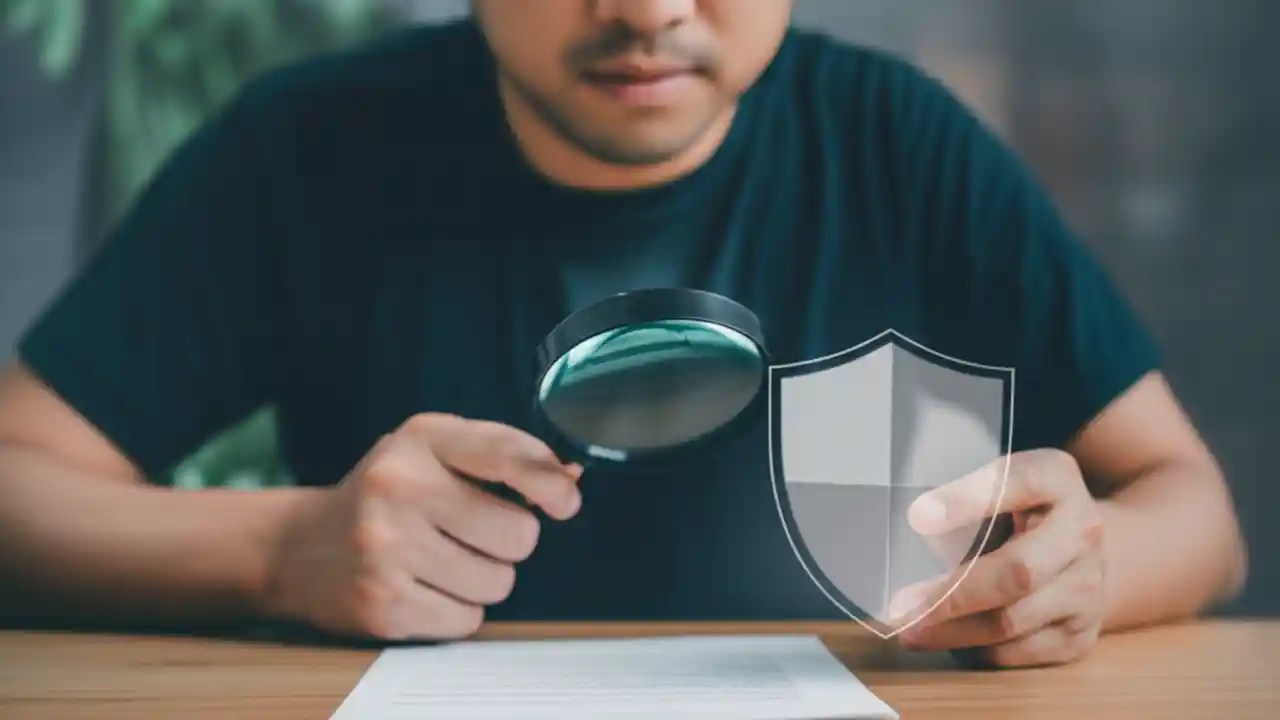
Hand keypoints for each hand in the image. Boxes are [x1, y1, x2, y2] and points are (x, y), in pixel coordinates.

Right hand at [260, 413, 581, 639]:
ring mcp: (386, 548)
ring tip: (442, 560)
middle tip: (474, 534)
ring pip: (497, 582)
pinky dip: (457, 610)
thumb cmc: (386, 494)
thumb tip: (571, 476)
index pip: (507, 454)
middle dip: (511, 541)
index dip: (551, 483)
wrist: (299, 546)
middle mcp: (399, 487)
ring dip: (483, 578)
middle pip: (518, 534)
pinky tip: (423, 587)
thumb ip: (503, 456)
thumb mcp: (434, 452)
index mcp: (421, 439)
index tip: (565, 500)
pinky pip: (467, 619)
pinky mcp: (382, 603)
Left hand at [889, 449, 1105, 667]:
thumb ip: (966, 495)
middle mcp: (1082, 532)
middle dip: (951, 594)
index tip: (918, 517)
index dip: (969, 500)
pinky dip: (974, 648)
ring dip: (952, 630)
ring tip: (909, 630)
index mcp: (1057, 479)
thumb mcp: (1002, 484)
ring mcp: (1087, 588)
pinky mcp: (1079, 634)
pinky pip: (1018, 651)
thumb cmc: (1023, 510)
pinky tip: (944, 640)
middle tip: (900, 607)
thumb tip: (916, 522)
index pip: (1018, 482)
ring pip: (1012, 621)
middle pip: (1017, 572)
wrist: (1086, 550)